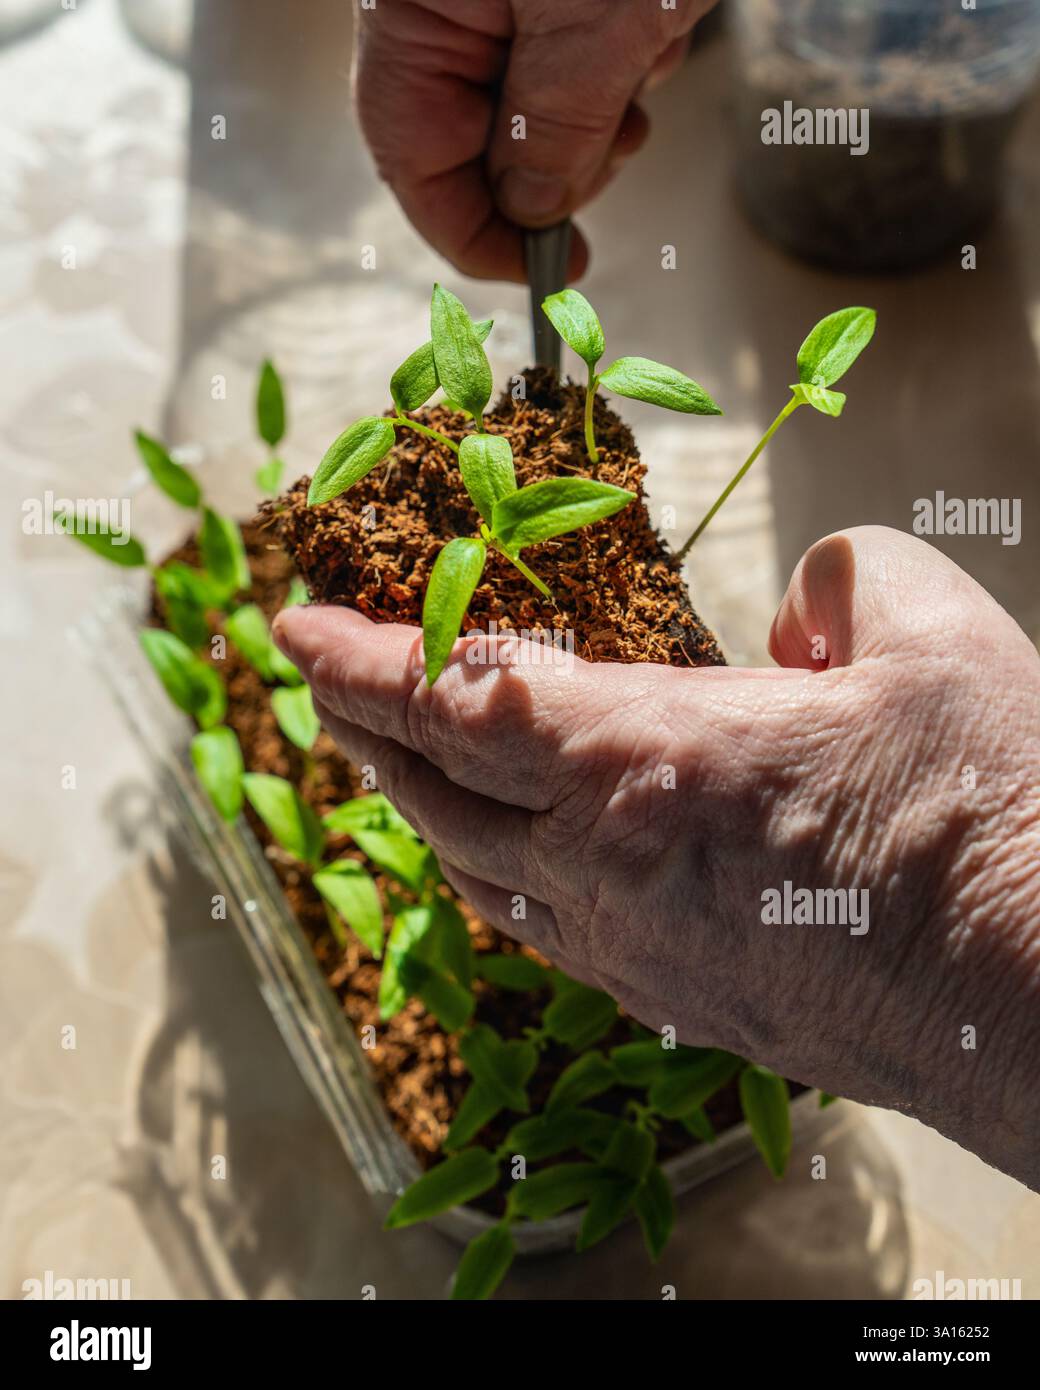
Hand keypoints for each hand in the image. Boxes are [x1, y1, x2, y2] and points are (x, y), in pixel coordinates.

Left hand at [273, 527, 1039, 1189]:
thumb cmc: (994, 820)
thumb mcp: (929, 636)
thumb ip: (842, 579)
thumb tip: (799, 610)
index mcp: (646, 762)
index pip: (453, 700)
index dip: (360, 659)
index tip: (293, 627)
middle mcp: (608, 865)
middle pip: (434, 789)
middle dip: (362, 725)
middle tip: (320, 684)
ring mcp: (633, 948)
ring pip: (474, 871)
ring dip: (417, 806)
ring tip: (390, 763)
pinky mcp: (674, 1001)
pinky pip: (542, 930)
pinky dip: (493, 877)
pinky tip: (507, 866)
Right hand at [353, 0, 715, 279]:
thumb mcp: (596, 23)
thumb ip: (553, 133)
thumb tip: (532, 214)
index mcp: (414, 9)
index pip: (413, 160)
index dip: (474, 235)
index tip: (542, 277)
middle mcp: (442, 3)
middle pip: (473, 138)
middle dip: (552, 163)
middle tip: (618, 149)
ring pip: (531, 102)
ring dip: (598, 114)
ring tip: (645, 56)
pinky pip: (572, 55)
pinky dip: (618, 64)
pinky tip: (654, 24)